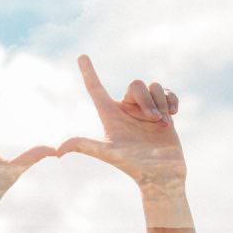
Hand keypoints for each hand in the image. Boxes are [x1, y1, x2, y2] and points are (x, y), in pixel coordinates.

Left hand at [58, 55, 185, 187]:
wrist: (161, 177)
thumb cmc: (133, 167)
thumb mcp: (107, 153)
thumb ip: (84, 146)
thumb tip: (58, 149)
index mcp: (109, 114)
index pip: (95, 88)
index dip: (88, 71)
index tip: (81, 55)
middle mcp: (125, 109)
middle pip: (136, 84)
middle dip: (147, 100)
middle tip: (153, 120)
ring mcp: (145, 110)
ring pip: (153, 86)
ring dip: (161, 103)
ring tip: (162, 123)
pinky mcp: (163, 112)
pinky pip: (166, 91)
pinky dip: (172, 99)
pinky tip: (174, 114)